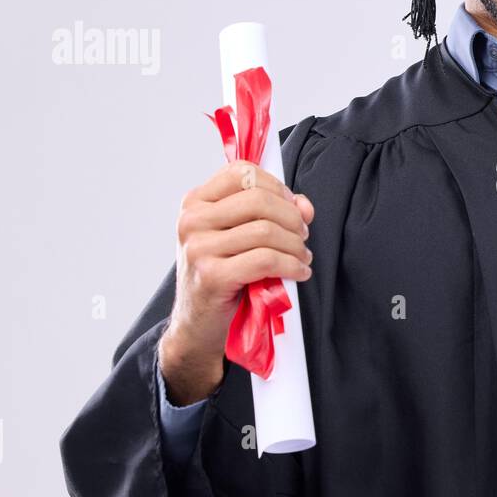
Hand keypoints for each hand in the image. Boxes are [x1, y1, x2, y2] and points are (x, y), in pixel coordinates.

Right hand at [159, 160, 315, 404]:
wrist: (198, 325)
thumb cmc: (222, 276)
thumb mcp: (239, 237)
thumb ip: (270, 214)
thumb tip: (304, 205)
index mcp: (195, 202)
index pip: (242, 172)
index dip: (276, 186)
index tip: (293, 207)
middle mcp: (192, 220)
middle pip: (258, 199)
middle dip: (292, 217)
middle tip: (303, 236)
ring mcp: (198, 248)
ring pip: (266, 230)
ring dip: (295, 245)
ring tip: (302, 257)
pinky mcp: (212, 276)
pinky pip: (266, 260)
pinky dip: (291, 265)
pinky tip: (299, 272)